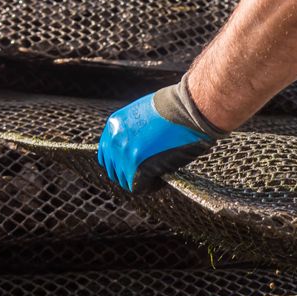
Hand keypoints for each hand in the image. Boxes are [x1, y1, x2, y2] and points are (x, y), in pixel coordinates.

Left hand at [97, 75, 226, 192]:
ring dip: (141, 181)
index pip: (107, 153)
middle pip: (114, 170)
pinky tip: (162, 180)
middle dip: (130, 174)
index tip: (135, 166)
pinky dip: (151, 187)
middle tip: (148, 174)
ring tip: (158, 176)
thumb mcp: (145, 113)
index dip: (121, 163)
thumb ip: (136, 130)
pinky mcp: (139, 167)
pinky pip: (140, 187)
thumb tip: (140, 144)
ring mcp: (125, 155)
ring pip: (125, 181)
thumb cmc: (177, 108)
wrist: (190, 109)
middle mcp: (115, 140)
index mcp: (115, 125)